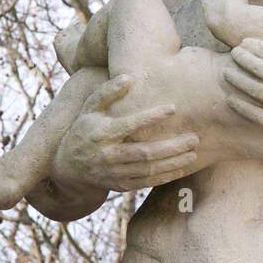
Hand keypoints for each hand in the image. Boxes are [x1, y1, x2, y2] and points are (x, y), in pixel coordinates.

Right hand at [53, 74, 199, 191]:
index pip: (129, 124)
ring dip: (173, 162)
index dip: (151, 116)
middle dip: (172, 146)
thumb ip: (107, 92)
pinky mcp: (120, 185)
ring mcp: (114, 173)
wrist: (68, 166)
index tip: (173, 107)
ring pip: (148, 170)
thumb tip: (129, 77)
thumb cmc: (85, 129)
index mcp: (102, 133)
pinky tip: (182, 167)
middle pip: (145, 153)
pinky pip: (146, 182)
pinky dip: (165, 176)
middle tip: (194, 138)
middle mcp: (108, 155)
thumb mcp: (90, 108)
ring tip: (193, 152)